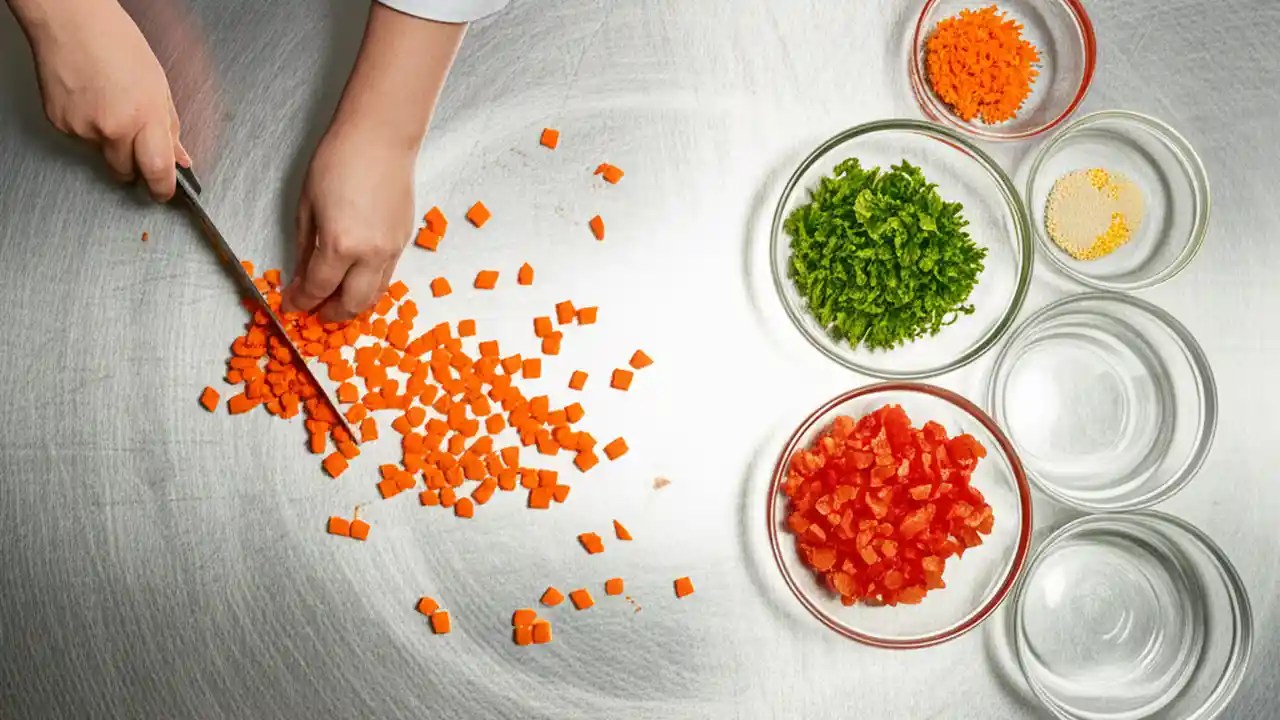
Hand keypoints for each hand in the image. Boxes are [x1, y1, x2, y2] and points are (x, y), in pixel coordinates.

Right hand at [16, 0, 188, 199]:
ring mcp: (84, 128)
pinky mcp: (62, 125)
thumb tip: (179, 157)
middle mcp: (114, 127)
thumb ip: (170, 127)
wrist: (70, 21)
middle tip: (137, 144)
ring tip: (110, 107)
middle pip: (128, 172)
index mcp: (145, 116)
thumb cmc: (115, 41)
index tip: (165, 193)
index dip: (163, 188)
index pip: (158, 171)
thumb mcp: (158, 85)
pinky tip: (91, 101)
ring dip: (111, 144)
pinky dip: (89, 129)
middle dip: (136, 166)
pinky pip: (81, 140)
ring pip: (103, 156)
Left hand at [282, 124, 415, 321]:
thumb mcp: (308, 205)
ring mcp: (391, 250)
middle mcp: (370, 255)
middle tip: (316, 311)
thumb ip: (305, 247)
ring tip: (336, 300)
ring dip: (354, 304)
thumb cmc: (338, 161)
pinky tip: (356, 278)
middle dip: (331, 313)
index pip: (318, 288)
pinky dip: (369, 285)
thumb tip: (301, 274)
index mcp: (340, 245)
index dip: (301, 301)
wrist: (380, 139)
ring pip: (375, 295)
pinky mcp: (403, 240)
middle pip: (352, 303)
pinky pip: (387, 276)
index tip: (291, 303)